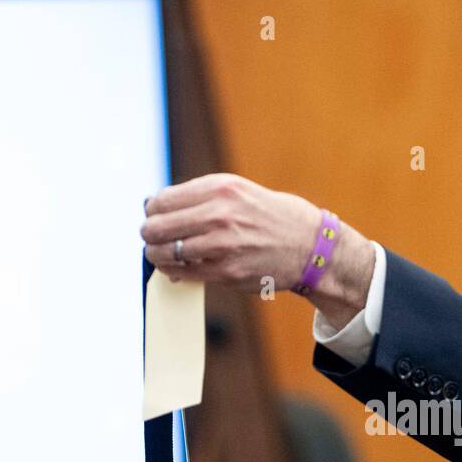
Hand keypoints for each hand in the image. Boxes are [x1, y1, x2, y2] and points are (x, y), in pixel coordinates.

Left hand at [140, 173, 320, 289]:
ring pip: (165, 253)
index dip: (152, 211)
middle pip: (157, 227)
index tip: (155, 217)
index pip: (161, 200)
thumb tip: (157, 207)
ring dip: (158, 256)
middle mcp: (219, 214)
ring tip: (163, 255)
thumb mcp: (239, 191)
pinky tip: (178, 269)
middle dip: (150, 235)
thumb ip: (201, 197)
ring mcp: (222, 245)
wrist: (310, 246)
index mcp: (220, 189)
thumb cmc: (272, 217)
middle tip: (154, 239)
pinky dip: (175, 272)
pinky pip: (183, 273)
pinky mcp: (227, 272)